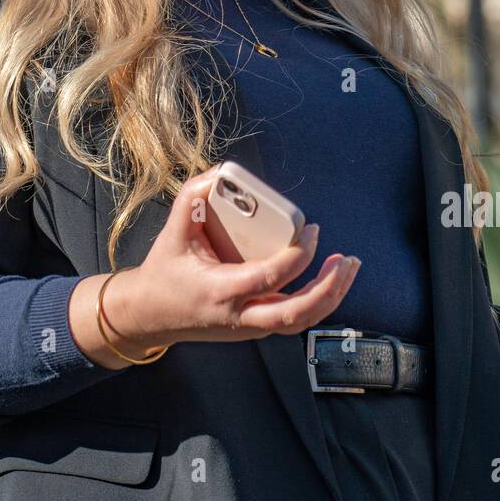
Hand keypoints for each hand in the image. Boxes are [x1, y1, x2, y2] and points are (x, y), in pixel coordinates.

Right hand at [78, 165, 360, 361]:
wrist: (151, 315)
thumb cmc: (164, 271)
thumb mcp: (172, 232)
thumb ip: (191, 198)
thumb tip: (219, 174)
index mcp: (220, 291)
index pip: (270, 277)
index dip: (297, 256)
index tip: (311, 232)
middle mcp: (239, 315)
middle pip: (296, 313)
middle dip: (328, 287)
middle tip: (344, 259)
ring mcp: (249, 326)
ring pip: (301, 322)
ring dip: (332, 296)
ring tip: (348, 267)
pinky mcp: (255, 326)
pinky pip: (294, 318)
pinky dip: (318, 300)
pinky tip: (331, 278)